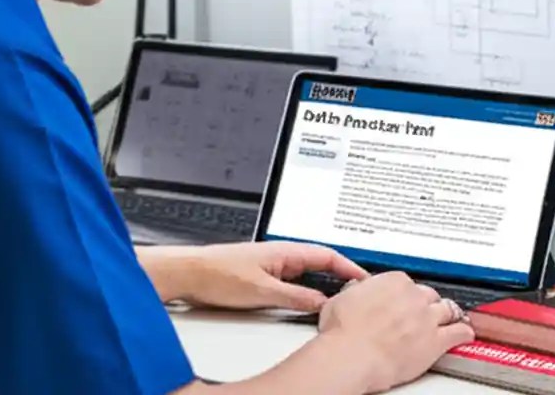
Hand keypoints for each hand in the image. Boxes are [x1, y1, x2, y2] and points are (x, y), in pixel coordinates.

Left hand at [140, 241, 368, 311]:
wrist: (187, 273)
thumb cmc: (217, 274)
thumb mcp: (263, 291)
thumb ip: (296, 297)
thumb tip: (321, 302)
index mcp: (285, 251)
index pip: (328, 256)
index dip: (350, 267)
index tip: (366, 280)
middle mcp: (280, 254)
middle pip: (320, 263)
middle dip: (342, 276)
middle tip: (359, 292)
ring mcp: (271, 264)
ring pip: (306, 273)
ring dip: (324, 283)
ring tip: (339, 299)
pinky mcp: (261, 276)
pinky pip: (293, 281)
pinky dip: (306, 289)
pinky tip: (308, 302)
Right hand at [316, 271, 474, 392]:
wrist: (351, 355)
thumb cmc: (343, 331)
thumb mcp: (342, 298)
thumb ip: (357, 291)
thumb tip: (357, 289)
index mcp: (394, 281)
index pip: (408, 283)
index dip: (406, 294)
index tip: (403, 300)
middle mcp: (414, 297)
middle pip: (429, 295)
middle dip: (427, 303)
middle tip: (424, 311)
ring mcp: (427, 319)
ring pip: (448, 310)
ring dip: (449, 314)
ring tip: (451, 317)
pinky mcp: (436, 342)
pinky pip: (458, 333)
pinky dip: (464, 333)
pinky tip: (465, 334)